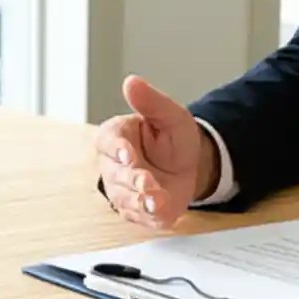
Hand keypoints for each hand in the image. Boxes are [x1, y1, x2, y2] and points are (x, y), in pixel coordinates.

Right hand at [95, 76, 216, 227]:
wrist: (190, 166)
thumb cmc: (174, 138)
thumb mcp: (170, 115)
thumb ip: (150, 101)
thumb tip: (131, 82)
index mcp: (117, 136)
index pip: (108, 141)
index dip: (116, 149)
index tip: (127, 154)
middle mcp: (114, 165)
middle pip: (114, 173)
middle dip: (130, 178)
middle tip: (145, 180)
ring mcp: (123, 190)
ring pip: (124, 197)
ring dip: (139, 200)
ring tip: (156, 199)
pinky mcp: (137, 210)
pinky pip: (138, 216)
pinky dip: (148, 216)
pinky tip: (158, 211)